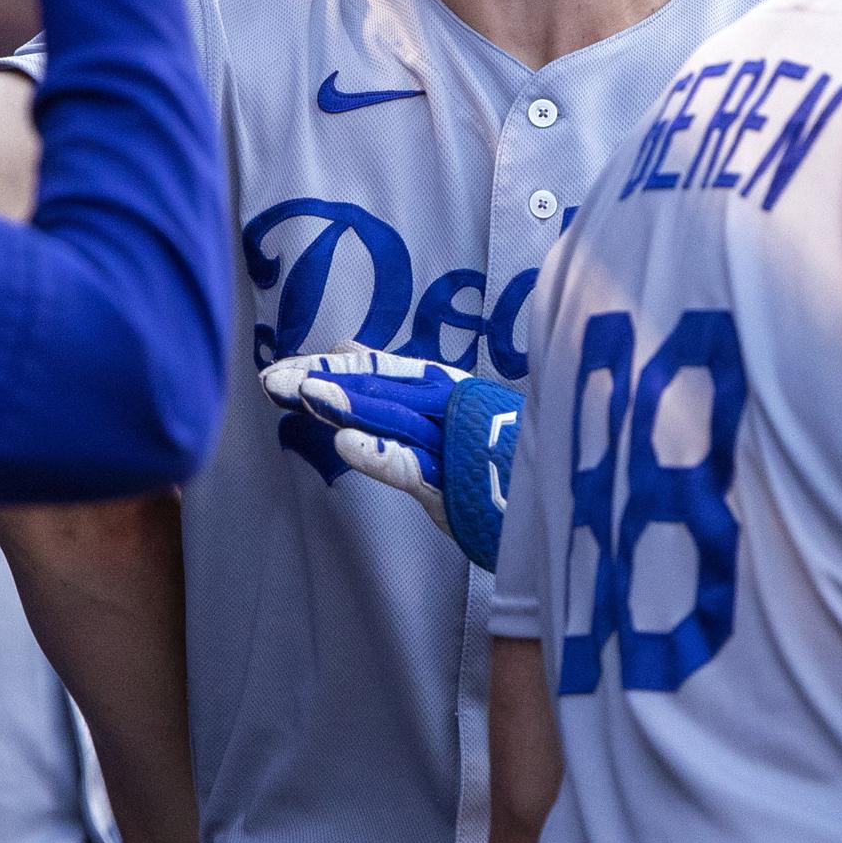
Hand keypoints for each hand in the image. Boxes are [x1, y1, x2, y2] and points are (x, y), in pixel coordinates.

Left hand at [260, 351, 524, 570]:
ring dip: (350, 404)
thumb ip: (395, 382)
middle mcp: (453, 411)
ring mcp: (460, 446)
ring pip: (397, 419)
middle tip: (270, 379)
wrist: (571, 498)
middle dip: (325, 382)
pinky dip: (383, 455)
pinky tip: (345, 444)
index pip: (382, 375)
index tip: (282, 370)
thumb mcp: (450, 415)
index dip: (333, 371)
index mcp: (449, 392)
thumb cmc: (507, 458)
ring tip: (303, 394)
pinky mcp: (466, 487)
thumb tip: (344, 345)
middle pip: (381, 390)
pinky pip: (419, 469)